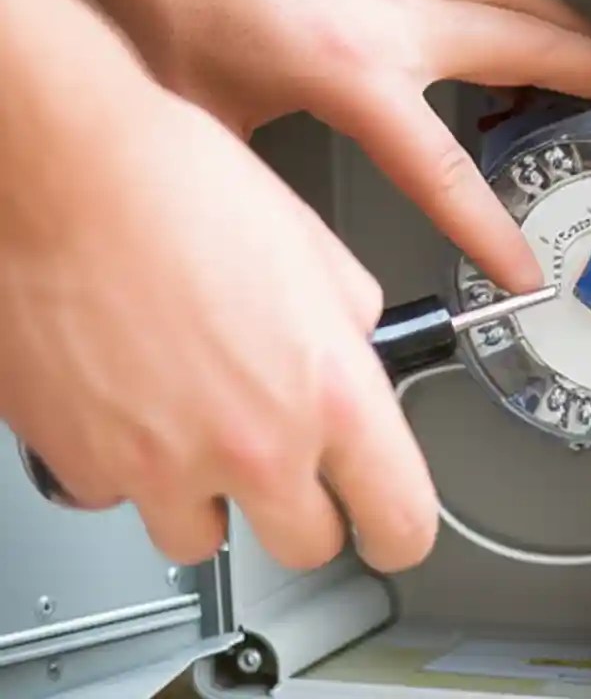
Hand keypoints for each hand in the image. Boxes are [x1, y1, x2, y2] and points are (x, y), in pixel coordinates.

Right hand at [1, 0, 437, 571]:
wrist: (64, 170)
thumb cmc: (180, 187)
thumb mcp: (315, 251)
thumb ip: (350, 325)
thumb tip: (356, 357)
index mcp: (333, 394)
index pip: (401, 520)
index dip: (399, 530)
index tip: (390, 528)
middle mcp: (256, 446)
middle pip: (307, 547)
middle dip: (304, 512)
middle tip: (289, 465)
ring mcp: (165, 467)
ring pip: (204, 538)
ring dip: (209, 498)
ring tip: (196, 425)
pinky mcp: (85, 466)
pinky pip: (120, 497)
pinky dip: (127, 466)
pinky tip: (131, 403)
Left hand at [72, 0, 590, 291]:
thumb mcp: (208, 122)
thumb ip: (259, 194)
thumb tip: (277, 249)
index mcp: (354, 70)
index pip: (447, 174)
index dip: (494, 232)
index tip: (527, 272)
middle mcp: (392, 10)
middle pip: (531, 45)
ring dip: (569, 21)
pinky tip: (520, 3)